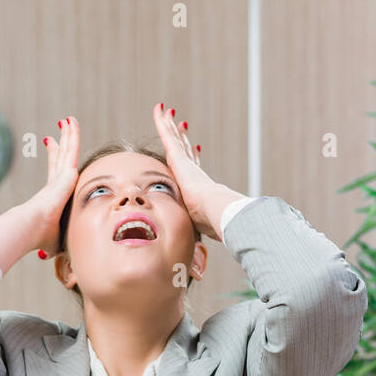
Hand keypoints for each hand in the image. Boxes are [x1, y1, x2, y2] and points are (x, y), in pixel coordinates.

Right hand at [24, 115, 80, 256]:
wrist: (31, 227)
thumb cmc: (41, 238)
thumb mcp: (56, 240)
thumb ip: (58, 242)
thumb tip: (53, 257)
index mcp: (53, 196)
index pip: (55, 173)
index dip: (53, 158)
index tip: (49, 143)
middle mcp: (55, 183)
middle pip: (60, 157)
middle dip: (61, 142)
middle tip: (62, 126)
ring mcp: (59, 177)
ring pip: (67, 151)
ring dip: (68, 135)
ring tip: (68, 118)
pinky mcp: (65, 174)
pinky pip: (72, 150)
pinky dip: (72, 136)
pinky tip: (72, 124)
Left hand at [151, 102, 241, 240]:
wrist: (216, 211)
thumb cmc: (210, 224)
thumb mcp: (198, 229)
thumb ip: (199, 238)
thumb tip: (199, 265)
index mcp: (195, 186)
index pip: (192, 169)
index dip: (191, 159)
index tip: (192, 150)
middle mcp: (191, 170)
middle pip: (184, 150)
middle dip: (181, 137)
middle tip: (180, 124)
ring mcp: (186, 162)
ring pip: (175, 139)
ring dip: (170, 126)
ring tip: (166, 112)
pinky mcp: (179, 157)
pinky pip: (168, 134)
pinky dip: (163, 122)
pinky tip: (159, 109)